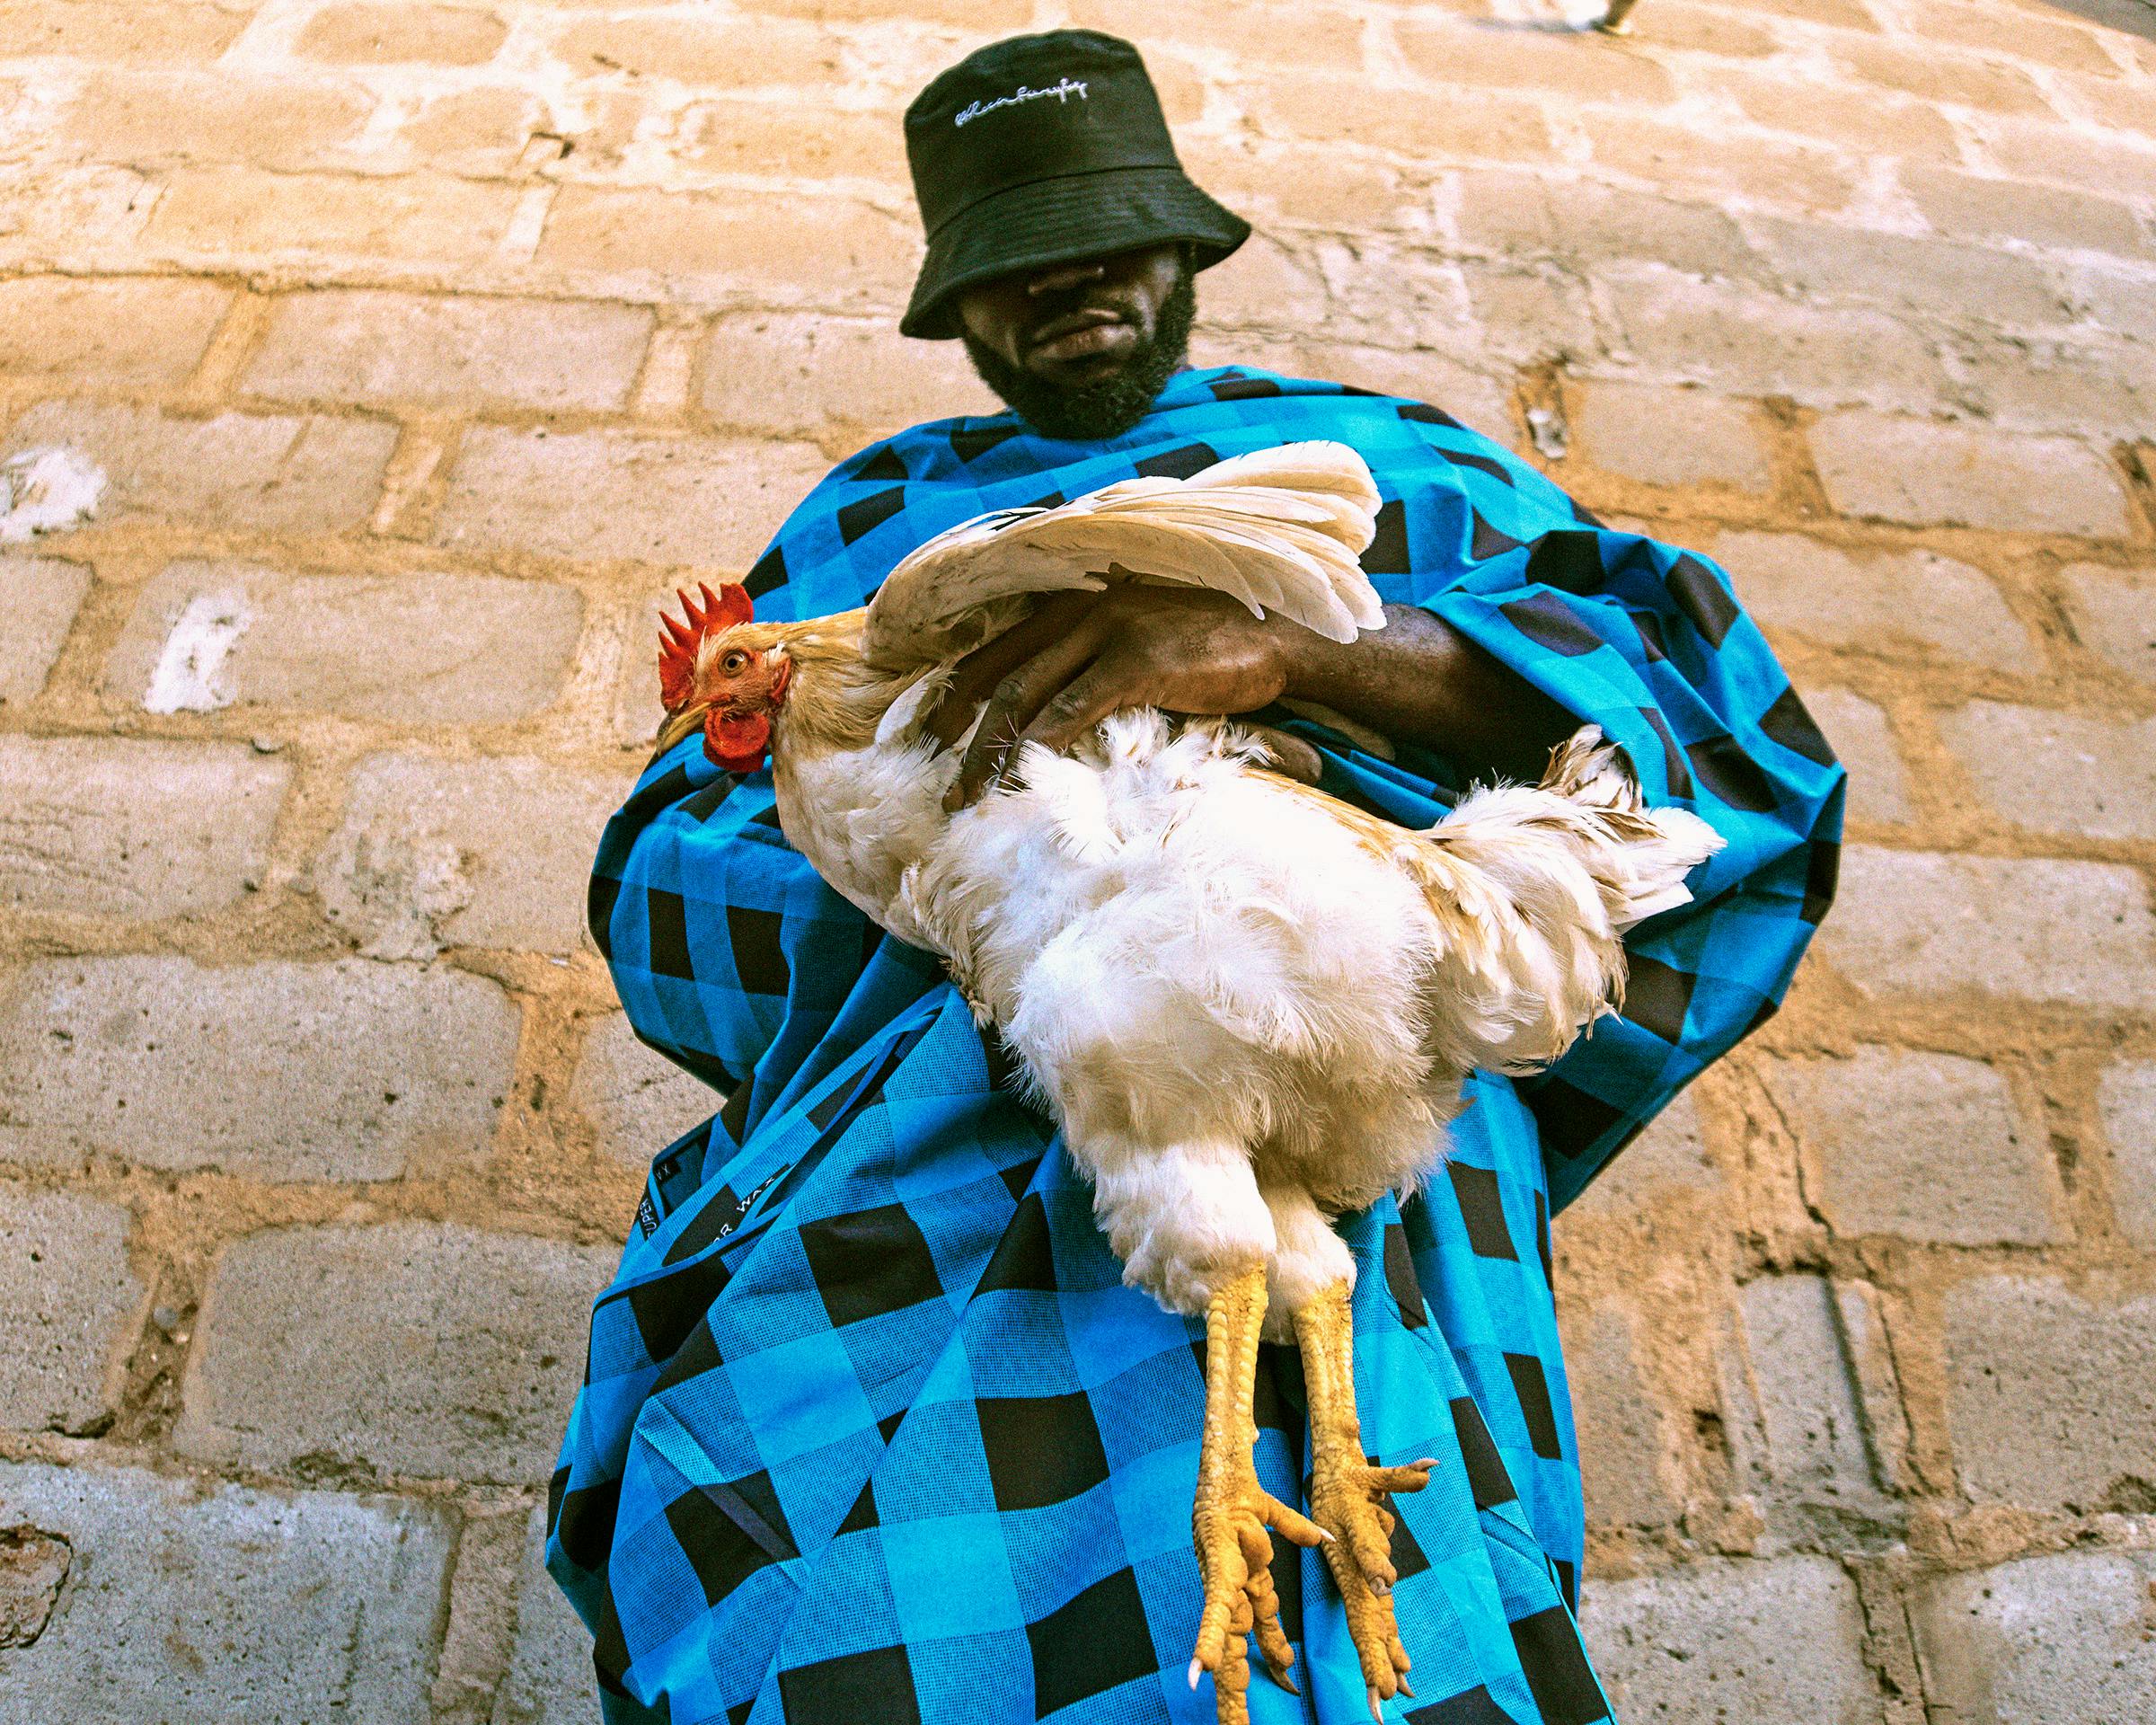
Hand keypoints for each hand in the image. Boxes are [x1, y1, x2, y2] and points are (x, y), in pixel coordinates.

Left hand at [924, 584, 1315, 809]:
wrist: (1283, 634)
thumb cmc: (1215, 644)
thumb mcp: (1142, 636)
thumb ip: (1096, 658)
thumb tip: (1056, 714)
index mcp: (1076, 603)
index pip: (996, 649)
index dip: (956, 694)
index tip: (931, 736)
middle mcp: (1081, 610)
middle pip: (997, 673)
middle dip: (958, 730)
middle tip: (936, 778)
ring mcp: (1108, 631)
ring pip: (1023, 694)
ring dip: (988, 751)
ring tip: (968, 796)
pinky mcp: (1136, 660)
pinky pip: (1072, 708)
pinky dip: (1040, 745)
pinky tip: (1023, 777)